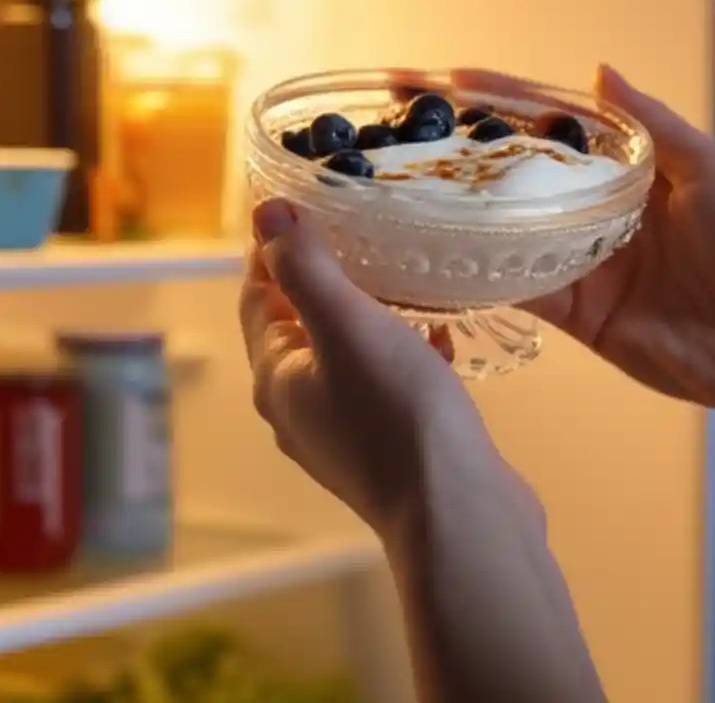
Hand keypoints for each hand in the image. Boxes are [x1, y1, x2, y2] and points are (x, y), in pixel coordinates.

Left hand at [239, 199, 512, 533]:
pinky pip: (387, 385)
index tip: (303, 202)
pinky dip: (404, 355)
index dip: (272, 248)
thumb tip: (265, 214)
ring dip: (368, 315)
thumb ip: (304, 267)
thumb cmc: (397, 413)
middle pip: (298, 326)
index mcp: (276, 378)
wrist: (458, 513)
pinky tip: (439, 340)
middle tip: (359, 230)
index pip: (256, 297)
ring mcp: (344, 435)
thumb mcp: (347, 325)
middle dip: (324, 277)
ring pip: (347, 356)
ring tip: (400, 275)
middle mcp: (299, 410)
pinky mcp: (390, 449)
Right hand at [458, 65, 714, 429]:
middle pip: (535, 187)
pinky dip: (490, 275)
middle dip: (485, 163)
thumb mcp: (712, 170)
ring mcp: (592, 271)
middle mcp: (608, 222)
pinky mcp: (582, 319)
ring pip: (521, 238)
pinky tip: (448, 253)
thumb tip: (598, 72)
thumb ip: (653, 126)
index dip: (521, 113)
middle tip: (423, 140)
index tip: (465, 88)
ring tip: (419, 190)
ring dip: (477, 217)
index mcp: (640, 181)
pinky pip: (527, 292)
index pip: (569, 139)